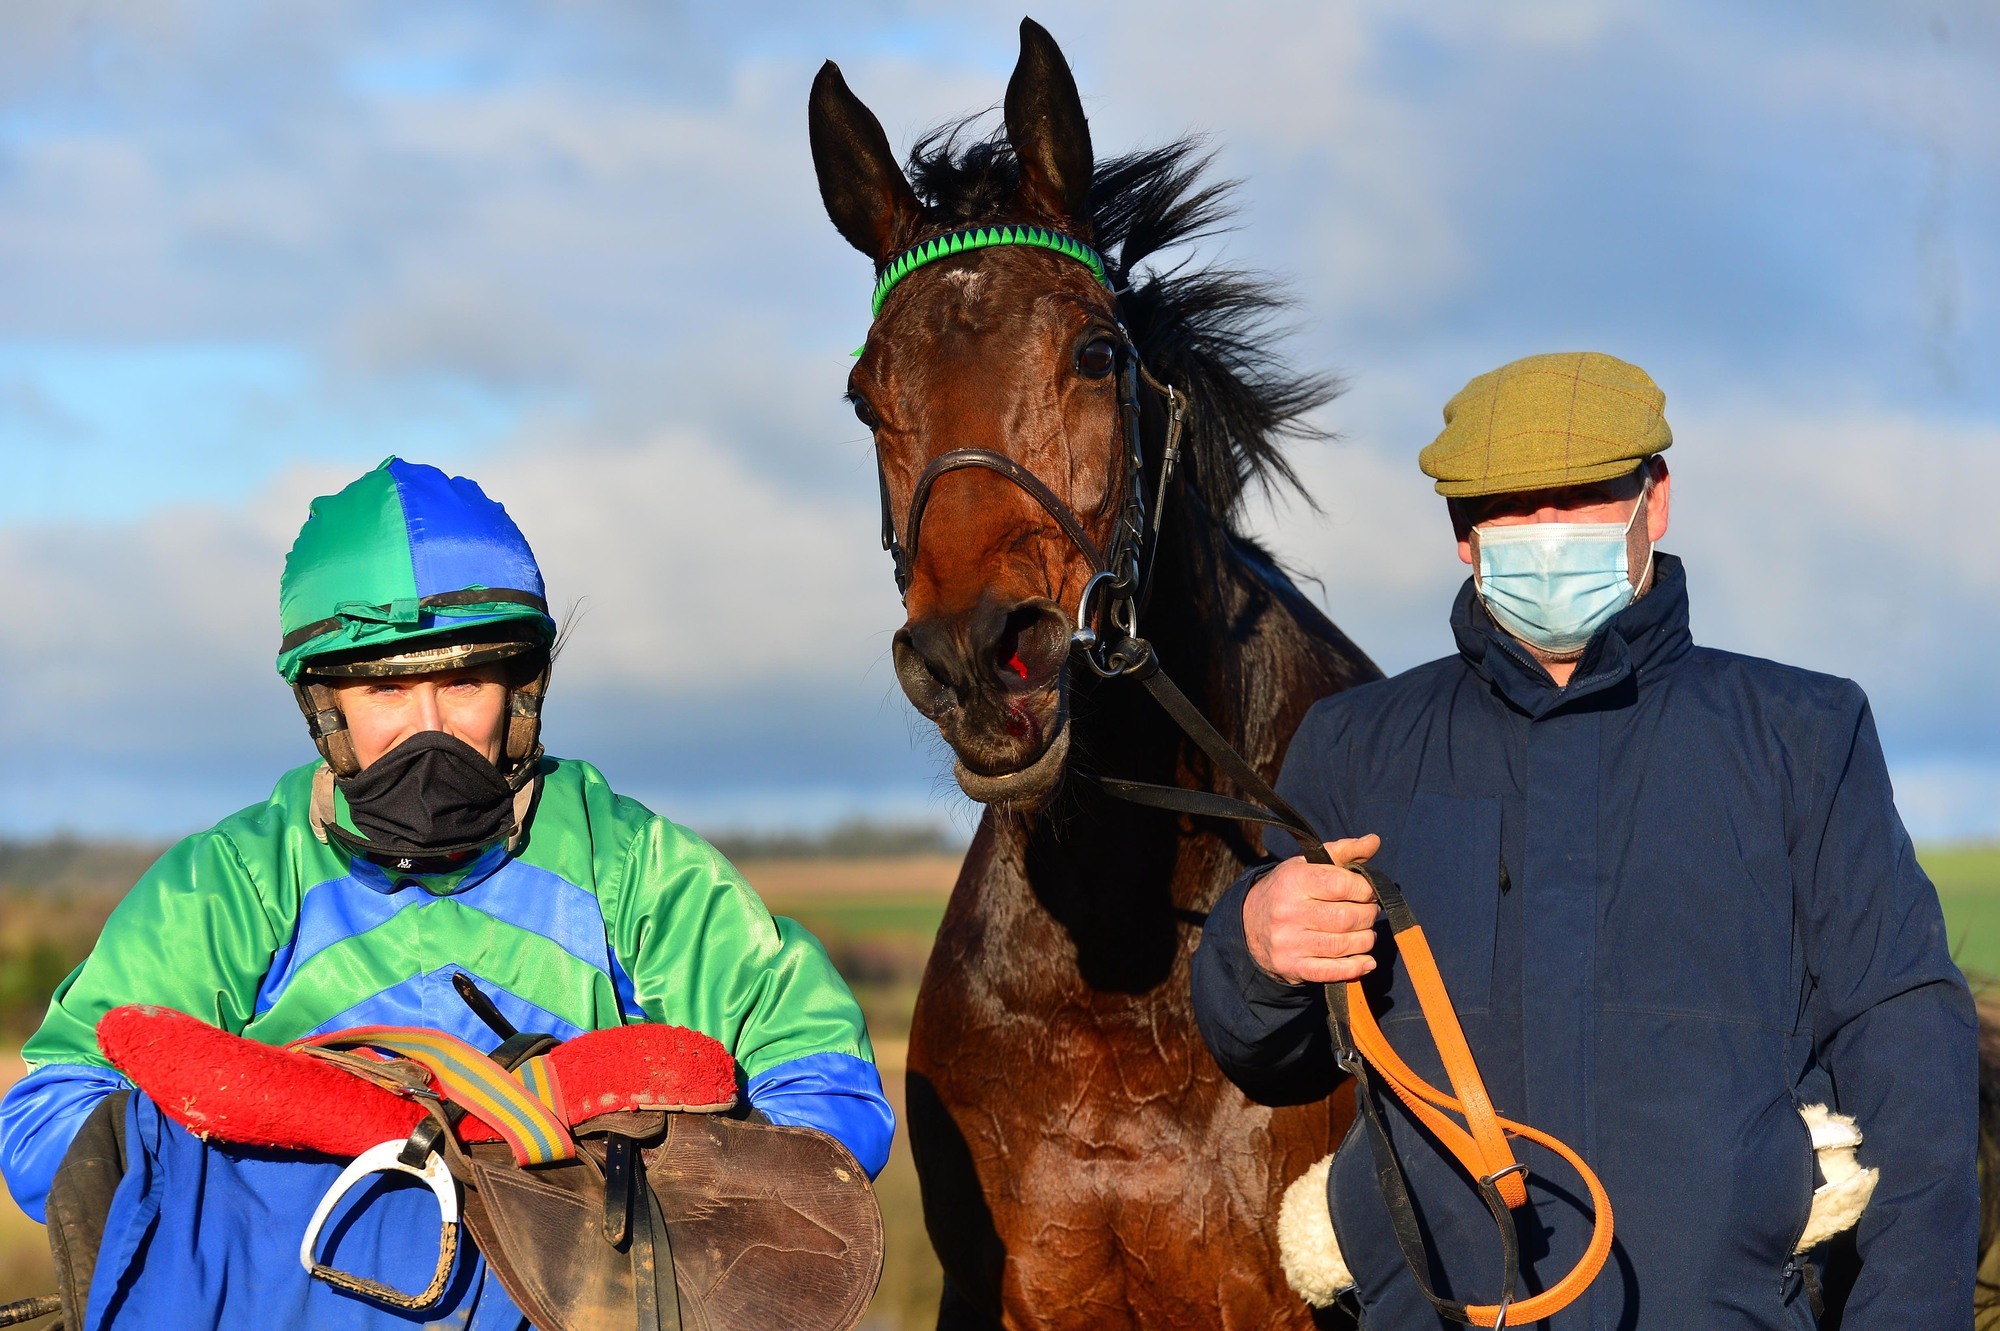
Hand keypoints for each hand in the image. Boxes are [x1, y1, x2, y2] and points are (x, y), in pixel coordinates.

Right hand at [1241, 835, 1383, 984]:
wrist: (1249, 923)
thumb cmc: (1288, 890)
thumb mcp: (1307, 864)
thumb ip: (1343, 851)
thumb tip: (1374, 841)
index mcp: (1293, 881)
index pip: (1342, 884)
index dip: (1365, 889)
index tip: (1367, 892)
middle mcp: (1288, 912)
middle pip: (1348, 917)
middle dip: (1368, 915)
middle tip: (1369, 912)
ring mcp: (1289, 942)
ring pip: (1344, 945)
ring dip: (1366, 940)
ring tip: (1365, 933)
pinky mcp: (1292, 966)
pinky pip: (1332, 972)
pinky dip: (1355, 968)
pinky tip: (1366, 961)